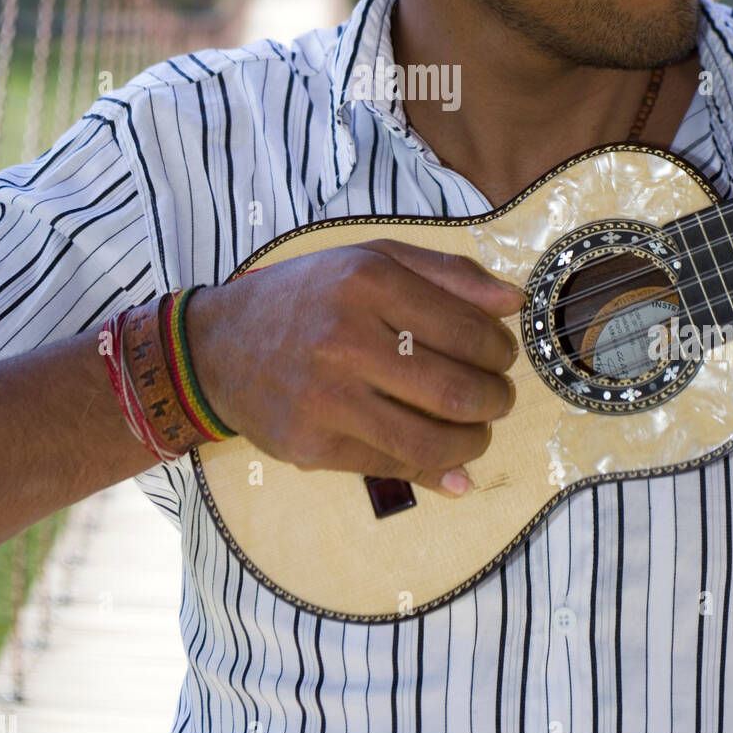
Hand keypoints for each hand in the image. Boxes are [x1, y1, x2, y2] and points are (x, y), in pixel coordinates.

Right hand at [187, 239, 522, 497]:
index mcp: (367, 282)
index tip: (503, 356)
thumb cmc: (307, 298)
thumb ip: (447, 274)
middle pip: (457, 390)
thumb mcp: (371, 260)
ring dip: (474, 442)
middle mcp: (345, 338)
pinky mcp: (312, 446)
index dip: (501, 351)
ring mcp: (326, 397)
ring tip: (476, 430)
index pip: (468, 330)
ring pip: (431, 441)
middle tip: (498, 396)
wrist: (219, 346)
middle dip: (497, 400)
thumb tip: (513, 303)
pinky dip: (435, 472)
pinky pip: (393, 468)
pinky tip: (449, 463)